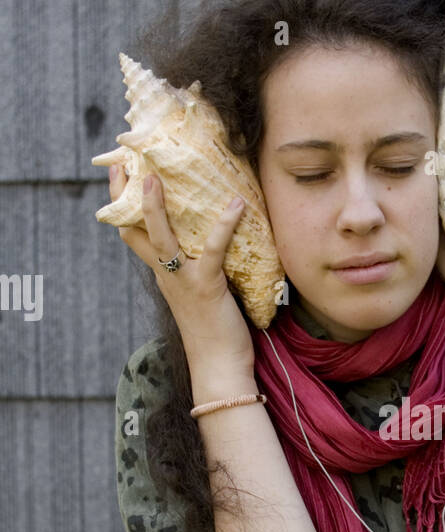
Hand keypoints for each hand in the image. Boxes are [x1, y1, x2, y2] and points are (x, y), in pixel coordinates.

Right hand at [108, 165, 255, 371]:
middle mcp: (166, 275)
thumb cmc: (216, 333)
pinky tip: (236, 204)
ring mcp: (183, 280)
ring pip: (160, 237)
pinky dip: (223, 224)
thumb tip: (213, 240)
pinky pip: (211, 249)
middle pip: (135, 230)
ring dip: (154, 207)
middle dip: (126, 196)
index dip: (123, 205)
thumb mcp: (201, 294)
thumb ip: (199, 268)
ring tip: (154, 176)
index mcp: (163, 275)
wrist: (220, 368)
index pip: (134, 235)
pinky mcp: (206, 286)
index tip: (120, 174)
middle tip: (125, 164)